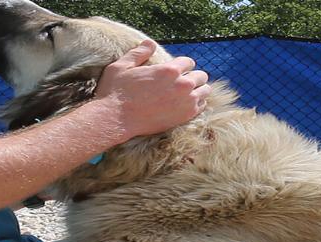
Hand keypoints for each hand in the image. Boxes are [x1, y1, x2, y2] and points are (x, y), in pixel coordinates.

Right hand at [94, 41, 210, 139]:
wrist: (116, 119)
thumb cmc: (116, 91)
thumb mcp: (122, 65)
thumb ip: (139, 53)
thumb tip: (150, 43)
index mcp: (169, 70)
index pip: (188, 62)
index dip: (182, 65)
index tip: (177, 70)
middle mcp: (181, 85)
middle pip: (200, 76)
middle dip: (193, 76)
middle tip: (183, 82)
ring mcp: (186, 102)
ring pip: (205, 91)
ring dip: (198, 90)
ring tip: (188, 93)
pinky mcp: (185, 117)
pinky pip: (202, 107)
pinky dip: (197, 104)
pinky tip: (187, 104)